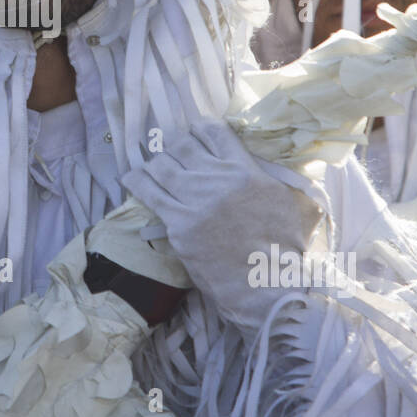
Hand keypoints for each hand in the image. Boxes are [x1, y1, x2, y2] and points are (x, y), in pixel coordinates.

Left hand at [120, 120, 325, 333]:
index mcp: (246, 171)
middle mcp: (217, 180)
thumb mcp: (285, 199)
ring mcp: (195, 202)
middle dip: (176, 146)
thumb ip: (262, 174)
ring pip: (162, 165)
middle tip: (174, 155)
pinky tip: (132, 177)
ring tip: (153, 166)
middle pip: (183, 145)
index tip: (193, 134)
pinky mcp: (179, 226)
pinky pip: (149, 193)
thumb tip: (244, 159)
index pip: (214, 132)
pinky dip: (137, 181)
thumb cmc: (283, 247)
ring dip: (157, 162)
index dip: (199, 129)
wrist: (267, 286)